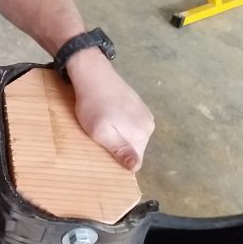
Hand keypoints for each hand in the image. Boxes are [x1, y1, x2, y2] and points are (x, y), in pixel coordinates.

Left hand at [67, 48, 154, 171]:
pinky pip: (132, 125)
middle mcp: (149, 126)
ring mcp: (146, 114)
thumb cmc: (93, 106)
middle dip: (119, 148)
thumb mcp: (101, 132)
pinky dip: (122, 125)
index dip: (119, 160)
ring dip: (119, 136)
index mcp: (141, 135)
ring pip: (133, 137)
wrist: (94, 75)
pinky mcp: (140, 106)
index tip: (104, 152)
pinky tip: (109, 117)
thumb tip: (137, 167)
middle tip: (100, 137)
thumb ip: (120, 150)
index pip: (135, 161)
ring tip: (104, 126)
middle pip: (134, 149)